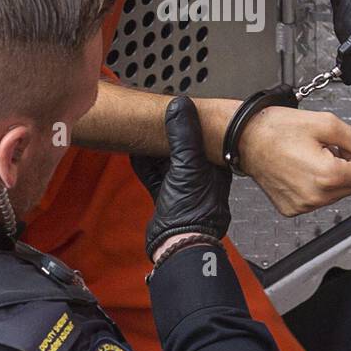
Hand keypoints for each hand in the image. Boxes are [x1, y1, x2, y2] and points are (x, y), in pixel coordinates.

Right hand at [130, 96, 232, 259]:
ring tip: (143, 129)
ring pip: (167, 158)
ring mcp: (182, 185)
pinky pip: (153, 172)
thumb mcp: (188, 165)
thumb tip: (180, 105)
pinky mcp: (166, 195)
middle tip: (156, 115)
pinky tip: (135, 151)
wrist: (177, 244)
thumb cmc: (193, 212)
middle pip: (184, 145)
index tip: (178, 106)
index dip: (191, 120)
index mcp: (215, 166)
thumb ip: (184, 135)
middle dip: (169, 132)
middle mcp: (201, 174)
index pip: (204, 135)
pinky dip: (144, 161)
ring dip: (154, 146)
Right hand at [238, 104, 350, 216]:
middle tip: (323, 148)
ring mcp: (303, 206)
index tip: (340, 145)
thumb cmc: (277, 128)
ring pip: (336, 194)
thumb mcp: (324, 124)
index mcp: (328, 175)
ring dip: (330, 176)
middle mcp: (316, 196)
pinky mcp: (291, 209)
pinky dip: (314, 186)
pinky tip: (299, 169)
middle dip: (344, 166)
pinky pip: (316, 200)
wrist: (244, 138)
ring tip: (309, 157)